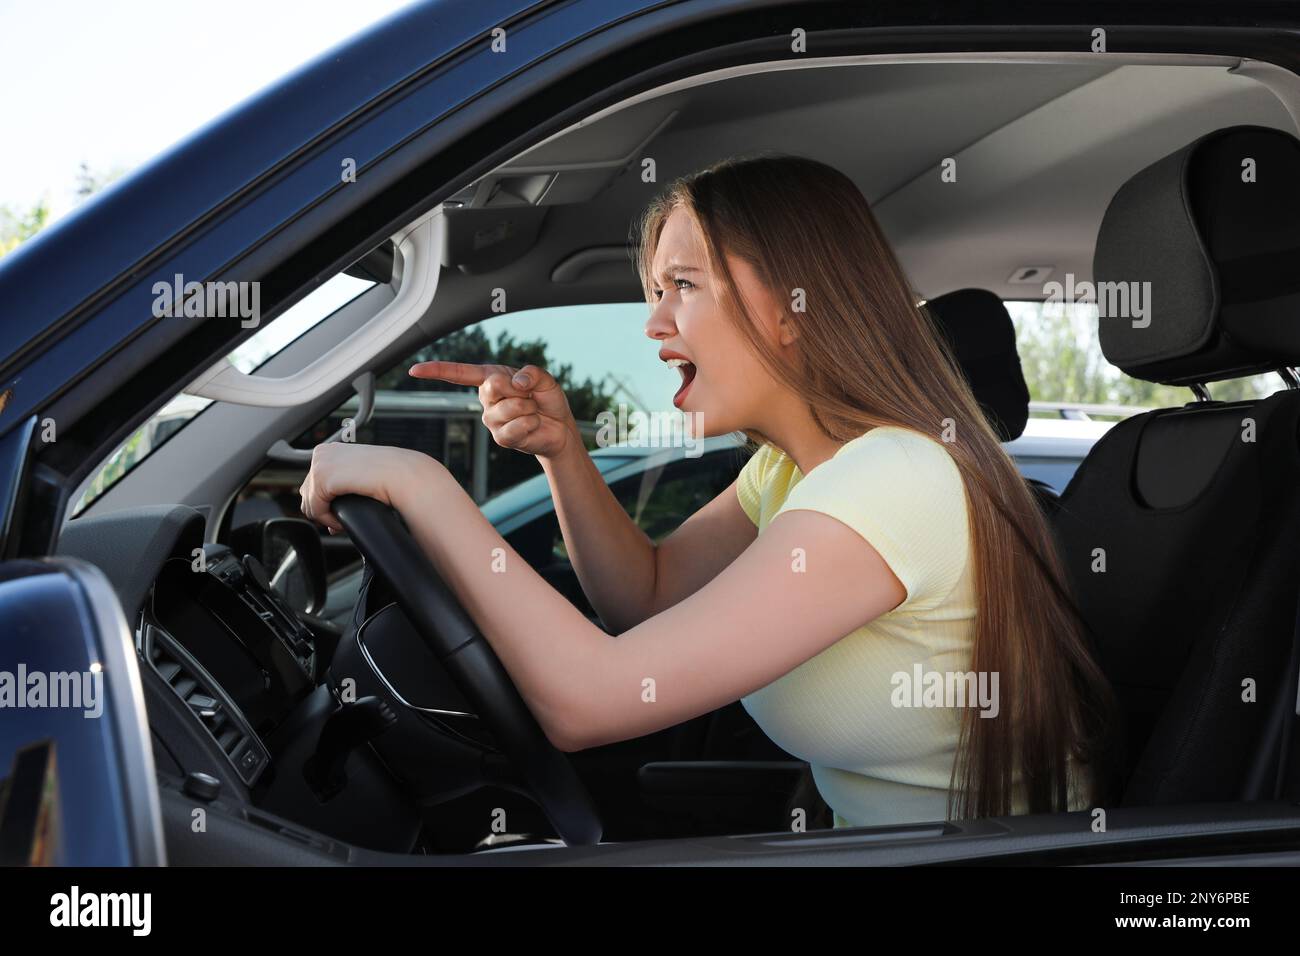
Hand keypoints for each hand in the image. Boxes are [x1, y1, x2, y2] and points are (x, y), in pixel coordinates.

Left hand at [298, 442, 431, 533]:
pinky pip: (315, 509)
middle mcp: (321, 454)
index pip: (313, 483)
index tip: (338, 516)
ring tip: (343, 522)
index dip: (324, 504)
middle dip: (323, 511)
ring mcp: (319, 464)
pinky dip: (328, 519)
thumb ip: (340, 489)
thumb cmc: (389, 476)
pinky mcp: (322, 477)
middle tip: (340, 522)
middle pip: (307, 493)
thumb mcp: (359, 478)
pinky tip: (342, 521)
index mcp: (330, 450)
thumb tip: (328, 516)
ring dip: (326, 517)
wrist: (401, 474)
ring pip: (308, 504)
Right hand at [408, 361, 577, 459]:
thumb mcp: (543, 379)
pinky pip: (514, 427)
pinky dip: (530, 423)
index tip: (414, 371)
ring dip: (528, 408)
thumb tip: (516, 383)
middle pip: (493, 387)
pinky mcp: (501, 438)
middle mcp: (486, 400)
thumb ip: (531, 374)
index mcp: (491, 379)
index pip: (460, 373)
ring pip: (507, 408)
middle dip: (518, 388)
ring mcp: (491, 420)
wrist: (560, 427)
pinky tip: (534, 424)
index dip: (437, 371)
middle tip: (529, 396)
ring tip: (533, 411)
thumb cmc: (546, 400)